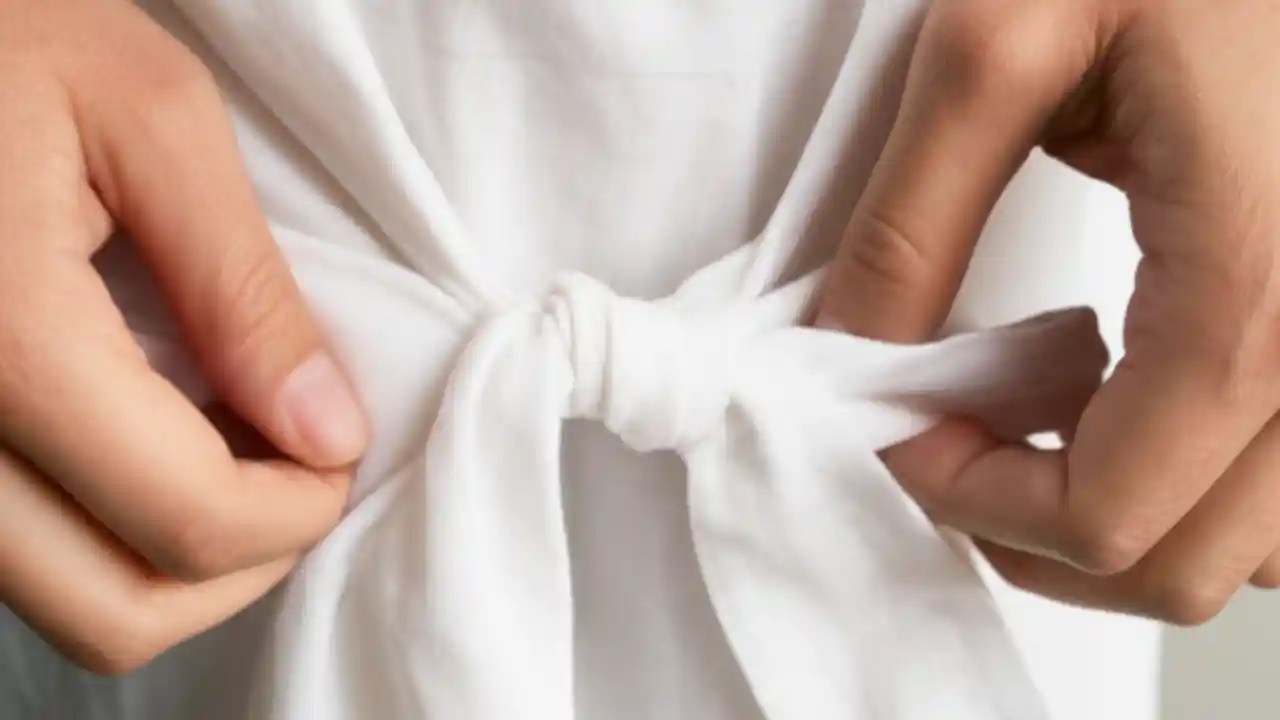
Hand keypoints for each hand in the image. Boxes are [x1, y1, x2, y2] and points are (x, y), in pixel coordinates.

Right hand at [0, 0, 367, 670]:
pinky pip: (26, 555)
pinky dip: (113, 533)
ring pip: (67, 605)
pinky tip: (155, 439)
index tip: (339, 448)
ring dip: (179, 560)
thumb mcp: (149, 118)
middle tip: (299, 467)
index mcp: (1, 340)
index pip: (186, 522)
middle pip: (118, 610)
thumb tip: (324, 431)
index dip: (297, 511)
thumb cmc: (1, 33)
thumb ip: (243, 289)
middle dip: (245, 560)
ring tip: (235, 450)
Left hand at [818, 0, 1279, 623]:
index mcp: (1255, 291)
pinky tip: (1128, 394)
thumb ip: (914, 216)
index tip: (902, 433)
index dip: (973, 500)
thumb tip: (859, 349)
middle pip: (1181, 565)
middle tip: (952, 444)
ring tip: (1038, 425)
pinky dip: (1197, 480)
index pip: (1105, 516)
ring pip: (1252, 546)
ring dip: (1125, 521)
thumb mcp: (1001, 41)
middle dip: (1035, 533)